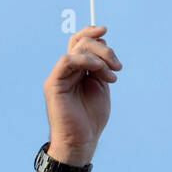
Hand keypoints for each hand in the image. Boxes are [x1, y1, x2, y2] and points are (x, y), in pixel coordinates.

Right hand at [44, 25, 121, 166]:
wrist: (82, 140)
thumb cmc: (91, 118)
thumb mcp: (101, 86)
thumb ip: (101, 67)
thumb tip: (103, 44)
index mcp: (77, 69)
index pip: (80, 42)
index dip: (91, 32)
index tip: (106, 30)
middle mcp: (66, 69)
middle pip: (80, 42)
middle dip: (103, 49)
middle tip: (118, 66)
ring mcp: (59, 75)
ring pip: (77, 49)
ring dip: (100, 58)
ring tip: (112, 76)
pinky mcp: (54, 83)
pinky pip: (67, 61)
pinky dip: (85, 61)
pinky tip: (99, 72)